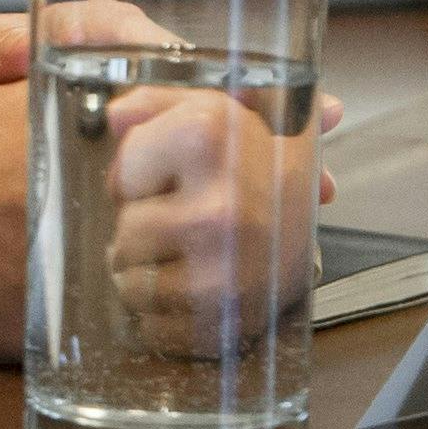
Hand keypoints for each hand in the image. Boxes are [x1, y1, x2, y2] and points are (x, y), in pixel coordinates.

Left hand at [101, 83, 336, 352]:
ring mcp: (226, 269)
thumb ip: (152, 101)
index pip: (121, 173)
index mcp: (209, 138)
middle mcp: (220, 205)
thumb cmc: (253, 157)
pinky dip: (164, 317)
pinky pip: (157, 328)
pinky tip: (190, 291)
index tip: (164, 176)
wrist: (313, 216)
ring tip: (181, 254)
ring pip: (132, 284)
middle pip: (127, 232)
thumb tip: (114, 116)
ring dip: (145, 275)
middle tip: (175, 219)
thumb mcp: (210, 109)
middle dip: (140, 228)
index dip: (135, 176)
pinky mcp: (231, 319)